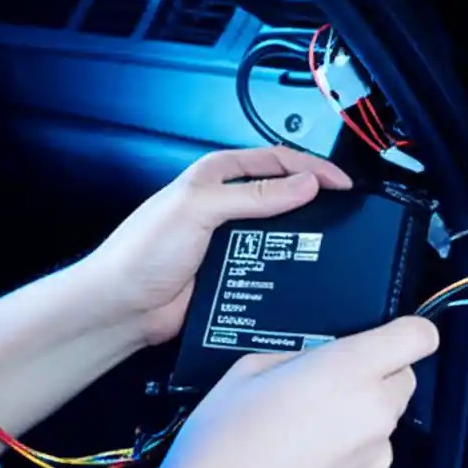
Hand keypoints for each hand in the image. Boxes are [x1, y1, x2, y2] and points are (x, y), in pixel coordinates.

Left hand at [83, 146, 350, 344]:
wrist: (122, 307)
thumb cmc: (140, 251)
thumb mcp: (198, 208)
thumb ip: (252, 195)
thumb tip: (303, 184)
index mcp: (214, 177)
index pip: (274, 161)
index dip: (311, 167)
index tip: (340, 182)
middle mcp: (223, 204)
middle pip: (281, 195)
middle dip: (312, 199)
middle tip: (345, 209)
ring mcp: (228, 240)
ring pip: (279, 232)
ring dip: (301, 235)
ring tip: (330, 239)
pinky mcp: (231, 273)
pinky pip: (269, 265)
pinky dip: (288, 266)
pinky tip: (302, 270)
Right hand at [108, 317, 438, 467]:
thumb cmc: (221, 449)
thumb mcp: (248, 370)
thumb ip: (299, 354)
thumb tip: (318, 356)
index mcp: (345, 371)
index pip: (417, 336)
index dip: (406, 331)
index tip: (393, 334)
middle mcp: (371, 412)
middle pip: (403, 378)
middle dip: (372, 376)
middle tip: (325, 387)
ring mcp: (375, 457)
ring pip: (384, 420)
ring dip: (357, 419)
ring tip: (302, 432)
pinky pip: (370, 459)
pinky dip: (348, 456)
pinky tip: (306, 461)